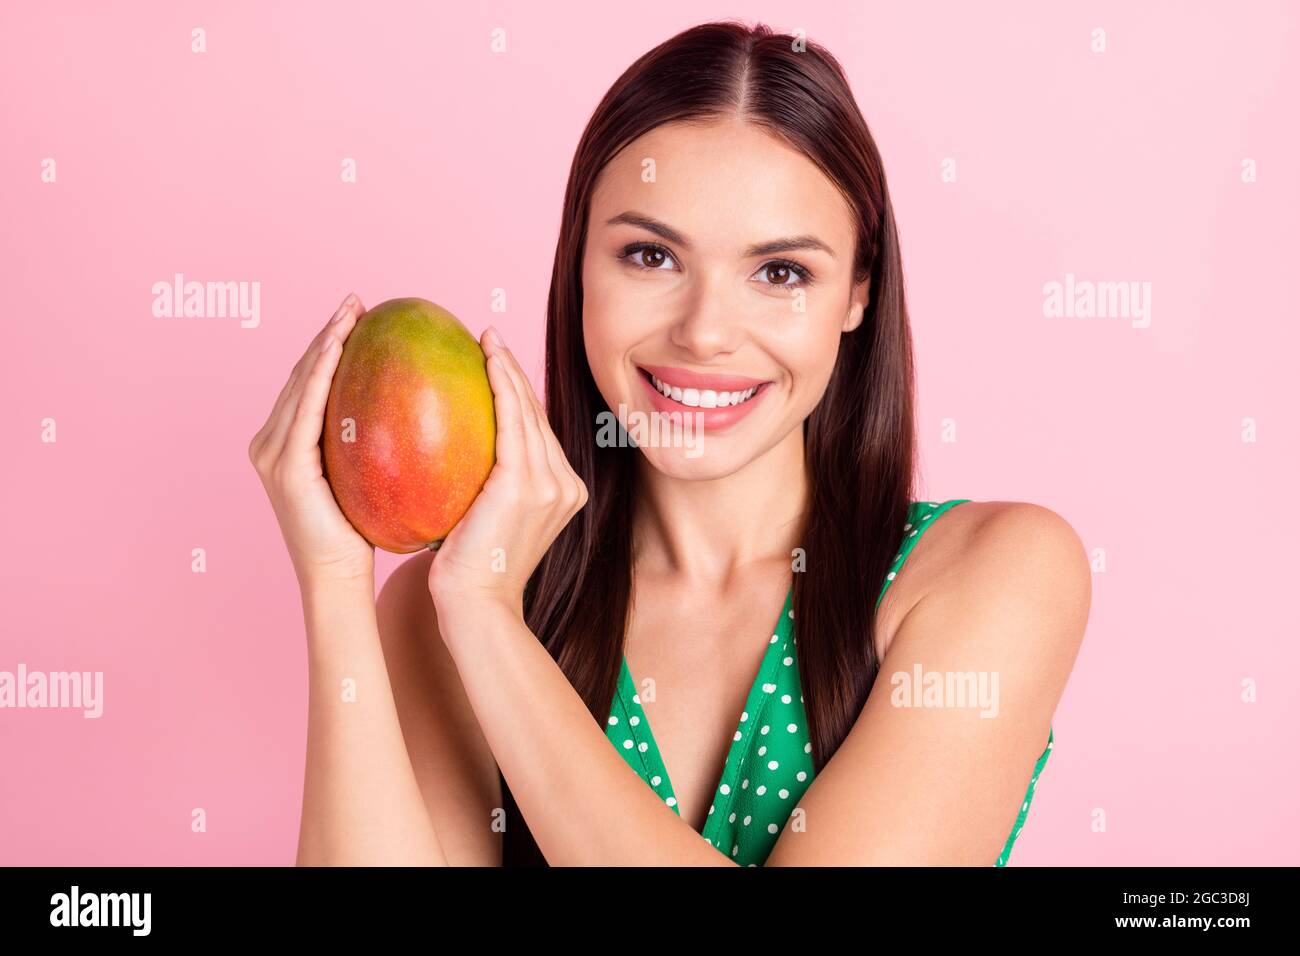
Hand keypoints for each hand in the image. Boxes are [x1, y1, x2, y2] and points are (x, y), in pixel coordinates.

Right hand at [248, 292, 374, 587]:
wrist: (338, 578)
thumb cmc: (363, 537)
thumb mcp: (371, 480)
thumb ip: (377, 445)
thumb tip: (423, 411)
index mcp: (287, 445)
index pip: (311, 384)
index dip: (332, 346)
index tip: (363, 316)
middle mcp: (271, 442)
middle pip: (300, 374)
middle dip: (328, 333)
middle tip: (357, 301)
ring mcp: (272, 452)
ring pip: (300, 381)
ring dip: (325, 341)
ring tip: (351, 312)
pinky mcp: (284, 464)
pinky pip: (306, 406)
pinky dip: (322, 371)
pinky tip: (343, 345)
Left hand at [426, 326, 587, 620]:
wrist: (476, 608)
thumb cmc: (469, 574)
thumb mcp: (487, 523)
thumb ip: (486, 488)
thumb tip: (455, 457)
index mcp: (563, 492)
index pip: (537, 430)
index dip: (518, 391)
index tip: (492, 360)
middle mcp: (565, 484)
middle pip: (537, 413)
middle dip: (513, 370)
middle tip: (486, 336)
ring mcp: (551, 484)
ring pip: (528, 411)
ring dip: (506, 368)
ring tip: (485, 340)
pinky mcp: (526, 483)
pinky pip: (514, 422)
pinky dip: (501, 386)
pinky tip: (482, 362)